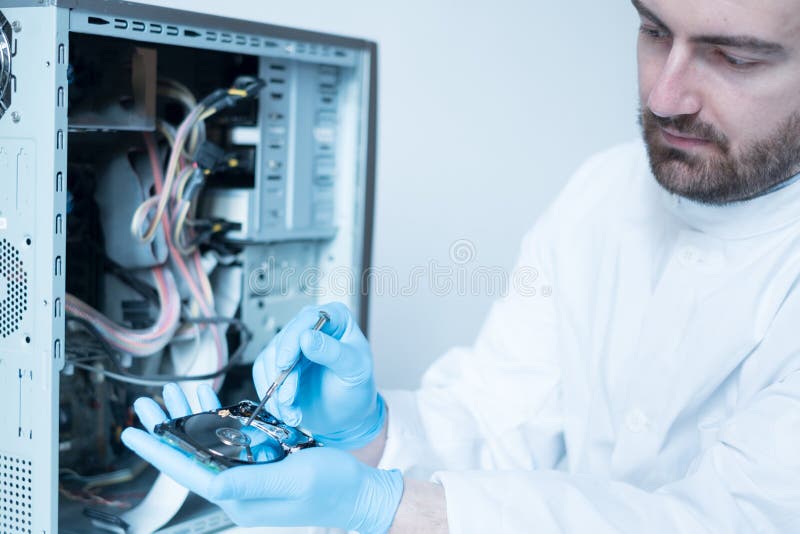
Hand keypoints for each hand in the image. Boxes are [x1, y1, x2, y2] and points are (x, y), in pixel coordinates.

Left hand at [122, 383, 403, 532]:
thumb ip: (249, 481)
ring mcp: (250, 474)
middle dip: (168, 426)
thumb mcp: (293, 481)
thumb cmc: (333, 489)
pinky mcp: (262, 463)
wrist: (360, 493)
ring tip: (171, 394)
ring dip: (190, 416)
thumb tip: (209, 481)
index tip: (135, 434)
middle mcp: (239, 486)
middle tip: (145, 405)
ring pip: (209, 442)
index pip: (188, 471)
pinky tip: (207, 401)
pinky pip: (232, 439)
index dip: (159, 451)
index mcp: (240, 495)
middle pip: (192, 453)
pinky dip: (219, 418)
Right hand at [254, 302, 383, 448]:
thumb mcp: (355, 370)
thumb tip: (307, 337)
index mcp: (336, 318)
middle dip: (283, 373)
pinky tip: (286, 410)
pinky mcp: (278, 362)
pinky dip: (271, 395)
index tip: (285, 363)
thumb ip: (335, 353)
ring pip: (270, 358)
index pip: (309, 319)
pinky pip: (263, 374)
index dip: (293, 340)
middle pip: (285, 339)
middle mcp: (312, 327)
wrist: (347, 416)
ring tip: (291, 409)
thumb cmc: (357, 388)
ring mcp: (293, 344)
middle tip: (288, 397)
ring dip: (277, 389)